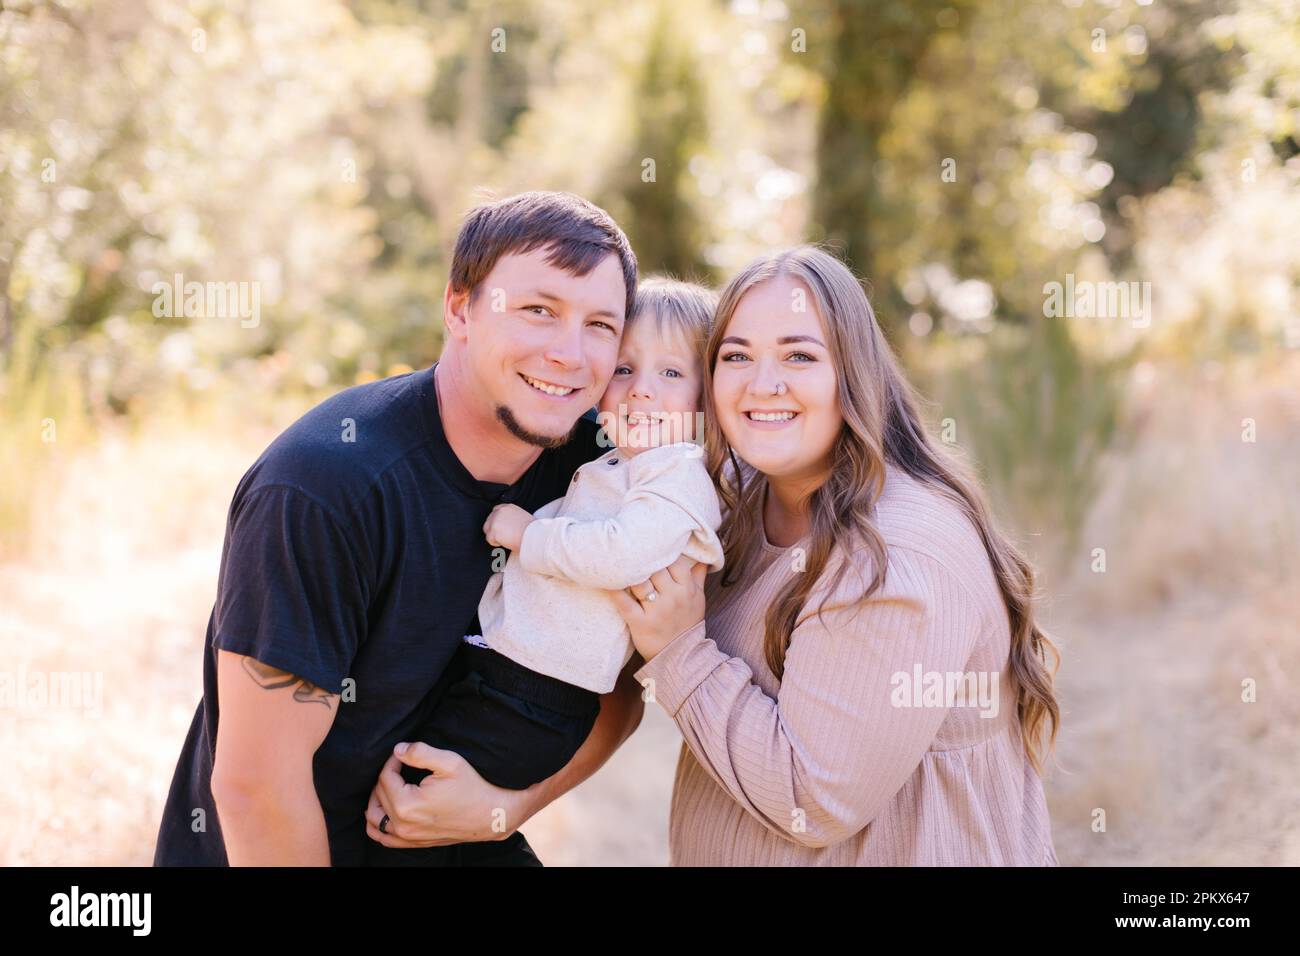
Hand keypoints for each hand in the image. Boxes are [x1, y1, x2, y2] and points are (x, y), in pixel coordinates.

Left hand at [364, 742, 531, 847]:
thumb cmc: (472, 787)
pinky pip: (383, 838)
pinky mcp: (414, 844)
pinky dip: (378, 824)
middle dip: (386, 776)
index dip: (392, 761)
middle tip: (401, 765)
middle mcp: (403, 825)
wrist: (491, 815)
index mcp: (407, 804)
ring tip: (391, 784)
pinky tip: (387, 809)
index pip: (385, 777)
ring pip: (374, 818)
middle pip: (379, 795)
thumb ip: (420, 752)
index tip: (404, 754)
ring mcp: (407, 838)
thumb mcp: (450, 762)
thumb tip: (397, 750)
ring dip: (377, 799)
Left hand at [483, 503, 532, 551]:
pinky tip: (505, 543)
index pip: (496, 511)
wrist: (534, 535)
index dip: (497, 521)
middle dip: (494, 528)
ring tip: (505, 540)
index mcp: (508, 507)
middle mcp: (499, 511)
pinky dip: (496, 543)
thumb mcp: (521, 518)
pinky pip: (489, 539)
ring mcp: (495, 520)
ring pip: (487, 530)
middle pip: (489, 520)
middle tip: (503, 536)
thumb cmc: (532, 529)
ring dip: (494, 535)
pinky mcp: (493, 530)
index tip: (501, 528)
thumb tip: (507, 526)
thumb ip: (511, 518)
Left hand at [608, 554, 706, 662]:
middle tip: (635, 559)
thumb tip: (701, 557)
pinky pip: (624, 603)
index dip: (663, 555)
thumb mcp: (698, 599)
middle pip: (655, 569)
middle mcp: (673, 598)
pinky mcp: (640, 622)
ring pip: (639, 582)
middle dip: (645, 564)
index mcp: (687, 589)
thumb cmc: (687, 623)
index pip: (674, 562)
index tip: (654, 554)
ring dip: (630, 575)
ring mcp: (656, 610)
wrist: (680, 656)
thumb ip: (697, 576)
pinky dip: (614, 591)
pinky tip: (608, 582)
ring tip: (622, 569)